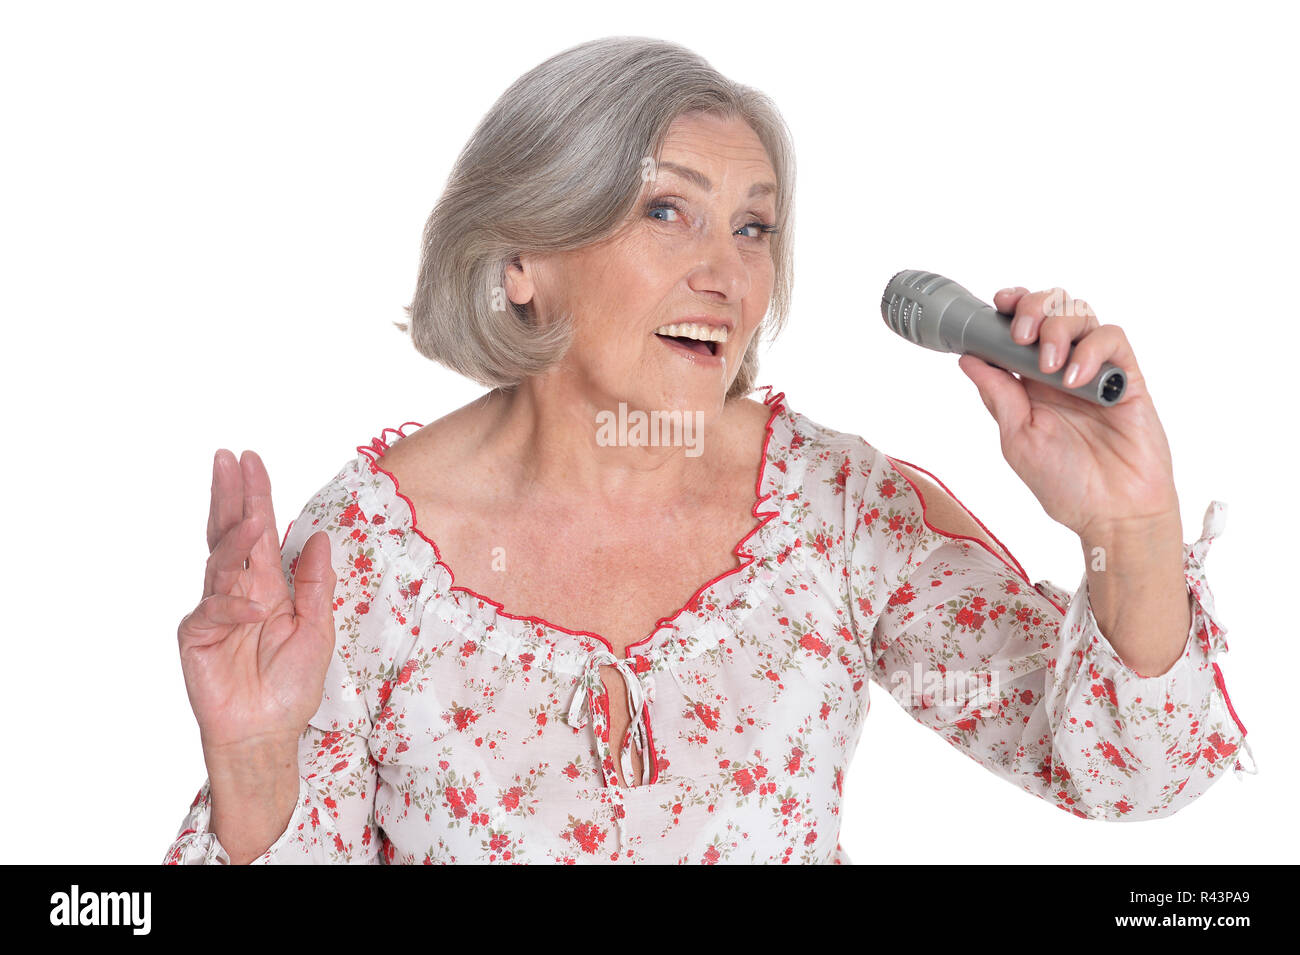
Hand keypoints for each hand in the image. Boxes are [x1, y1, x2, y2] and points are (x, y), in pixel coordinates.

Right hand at [177, 449, 336, 753]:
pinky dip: (231, 606)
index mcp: (268, 583)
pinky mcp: (196, 636)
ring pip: (219, 562)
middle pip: (229, 533)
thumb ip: (316, 583)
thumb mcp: (318, 629)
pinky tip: (250, 608)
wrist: (266, 731)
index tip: (251, 459)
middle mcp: (239, 589)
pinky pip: (212, 610)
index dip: (255, 495)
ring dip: (237, 540)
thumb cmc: (291, 684)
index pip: (260, 531)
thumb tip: (321, 537)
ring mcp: (214, 610)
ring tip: (253, 518)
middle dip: (229, 495)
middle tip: (227, 458)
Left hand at [957, 286, 1180, 540]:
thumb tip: (968, 359)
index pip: (1019, 327)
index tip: (995, 304)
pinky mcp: (1126, 377)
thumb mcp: (1017, 438)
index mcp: (1030, 383)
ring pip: (1081, 314)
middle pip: (1050, 309)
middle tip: (1020, 334)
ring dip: (1057, 327)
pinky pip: (1112, 339)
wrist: (1112, 512)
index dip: (1009, 307)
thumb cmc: (1065, 483)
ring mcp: (1095, 370)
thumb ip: (998, 395)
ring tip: (1048, 363)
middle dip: (1031, 306)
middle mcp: (1062, 370)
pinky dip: (1091, 349)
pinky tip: (1076, 378)